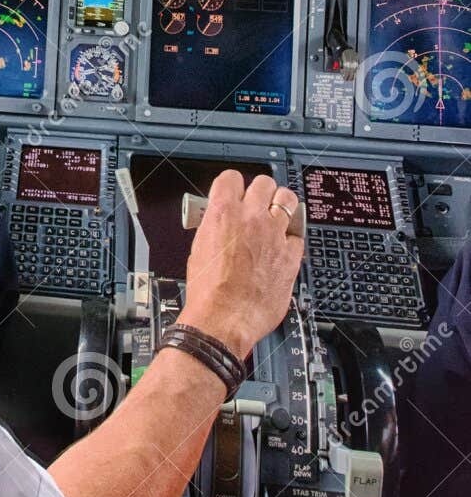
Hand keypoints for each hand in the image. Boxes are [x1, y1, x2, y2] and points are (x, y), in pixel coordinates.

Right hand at [179, 169, 303, 359]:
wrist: (224, 319)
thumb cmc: (208, 291)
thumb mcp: (199, 249)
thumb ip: (215, 229)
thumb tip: (221, 225)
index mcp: (223, 213)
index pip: (232, 177)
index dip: (233, 184)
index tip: (235, 192)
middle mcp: (251, 218)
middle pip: (265, 182)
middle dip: (261, 191)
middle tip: (258, 204)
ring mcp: (274, 235)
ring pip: (288, 199)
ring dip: (282, 205)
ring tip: (277, 216)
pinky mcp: (291, 255)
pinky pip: (298, 236)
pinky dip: (291, 239)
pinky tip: (282, 248)